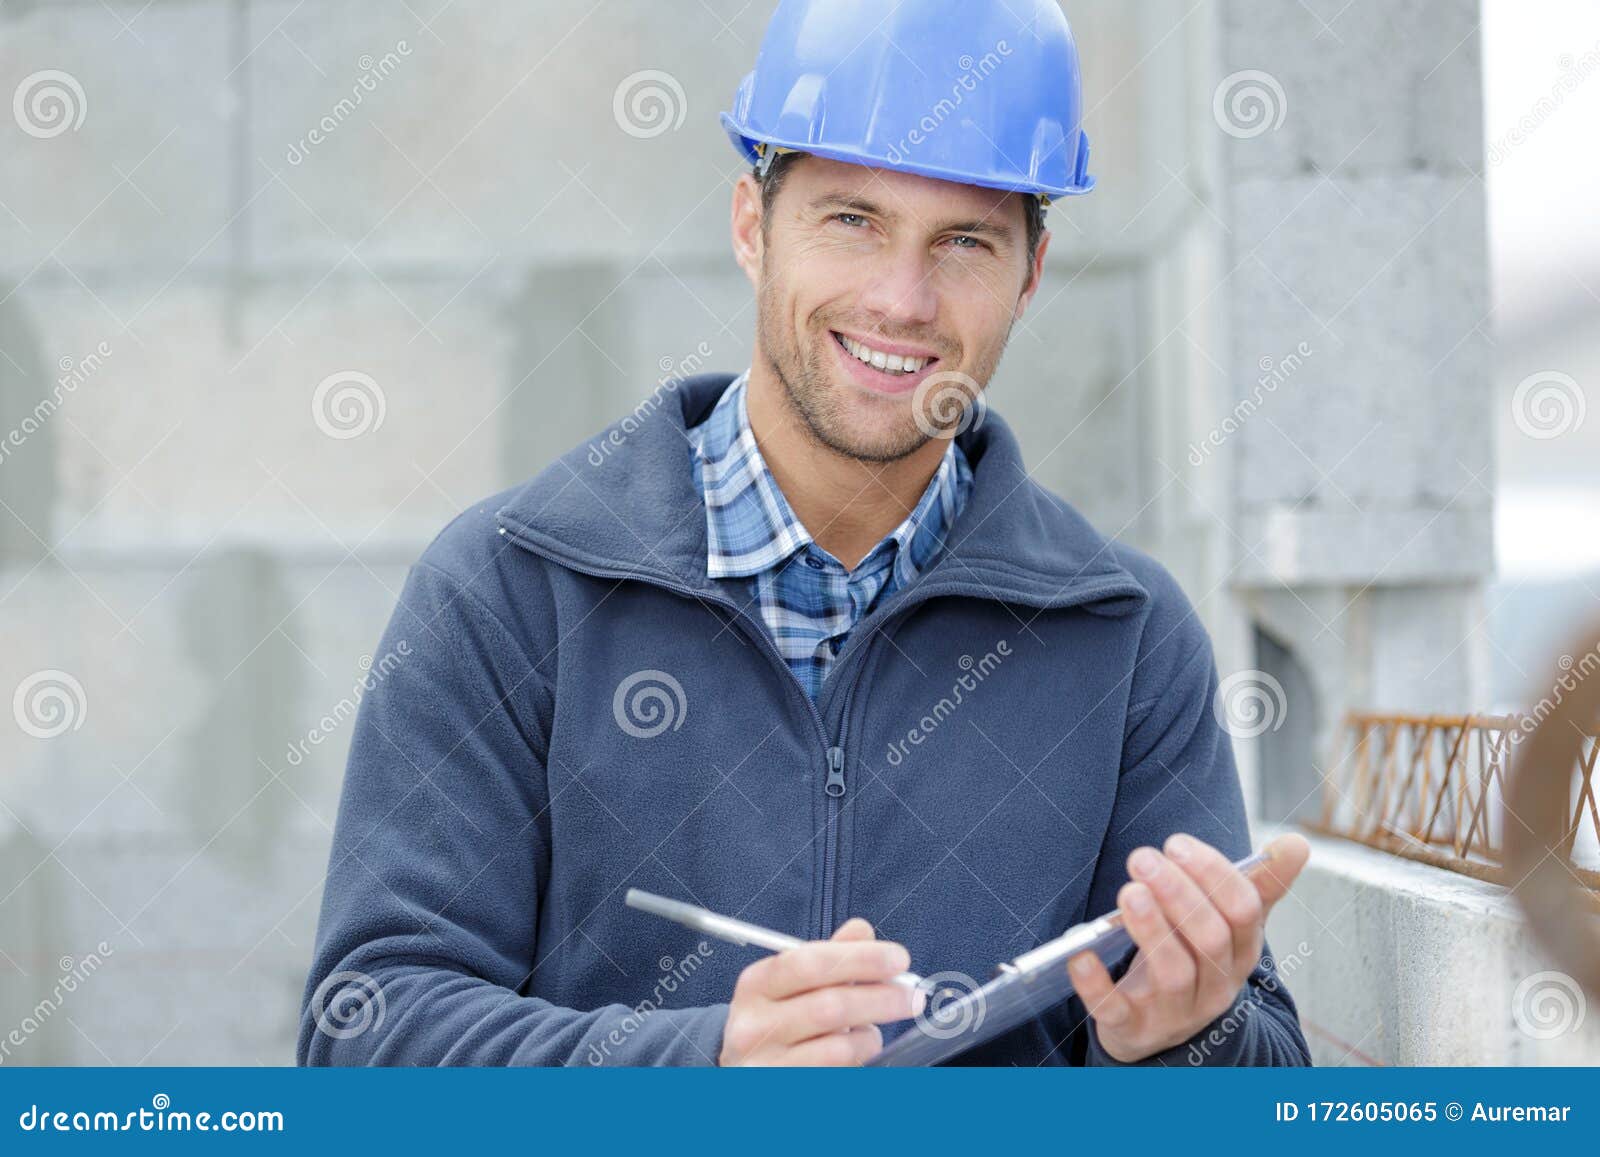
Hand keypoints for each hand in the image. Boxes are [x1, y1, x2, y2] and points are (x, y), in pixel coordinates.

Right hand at [718, 916, 924, 1065]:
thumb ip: (828, 957)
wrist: (742, 1075)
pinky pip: (839, 1077)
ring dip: (870, 1038)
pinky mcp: (784, 1095)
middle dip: (882, 998)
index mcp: (755, 985)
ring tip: (871, 1033)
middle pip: (830, 1006)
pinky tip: (854, 1056)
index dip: (860, 958)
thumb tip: (861, 929)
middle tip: (914, 996)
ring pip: (840, 1048)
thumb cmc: (776, 1022)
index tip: (899, 958)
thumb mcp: (791, 984)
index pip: (810, 963)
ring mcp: (765, 1067)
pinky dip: (858, 1064)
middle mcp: (753, 1026)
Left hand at [1067, 831, 1309, 1062]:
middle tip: (1144, 857)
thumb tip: (1298, 843)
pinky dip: (1098, 985)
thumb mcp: (1227, 927)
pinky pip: (1117, 1010)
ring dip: (1152, 930)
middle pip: (1209, 940)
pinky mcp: (1134, 1028)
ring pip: (1174, 973)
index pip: (1243, 912)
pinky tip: (1080, 956)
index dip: (1213, 875)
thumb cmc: (1194, 958)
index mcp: (1240, 952)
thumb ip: (1258, 886)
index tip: (1177, 844)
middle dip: (1179, 895)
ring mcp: (1176, 1010)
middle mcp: (1216, 984)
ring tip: (1128, 892)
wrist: (1164, 1029)